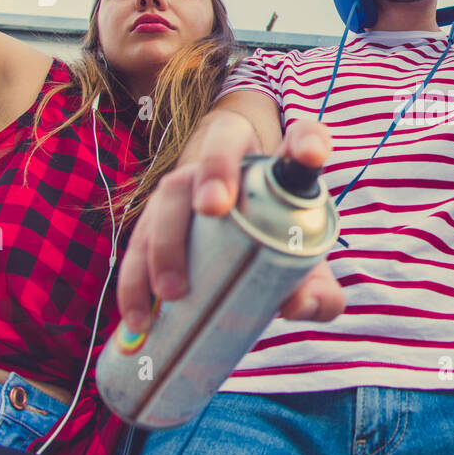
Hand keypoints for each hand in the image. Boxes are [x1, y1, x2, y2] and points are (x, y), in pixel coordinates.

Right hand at [115, 116, 344, 334]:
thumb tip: (299, 305)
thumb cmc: (277, 244)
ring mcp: (188, 184)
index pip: (304, 137)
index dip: (309, 142)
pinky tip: (138, 317)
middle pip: (222, 145)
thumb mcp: (303, 268)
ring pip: (171, 193)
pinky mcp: (157, 218)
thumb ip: (319, 293)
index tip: (311, 155)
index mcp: (281, 165)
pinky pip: (141, 240)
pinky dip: (134, 279)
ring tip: (173, 291)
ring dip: (166, 238)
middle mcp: (232, 160)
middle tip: (213, 207)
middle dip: (215, 170)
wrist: (239, 236)